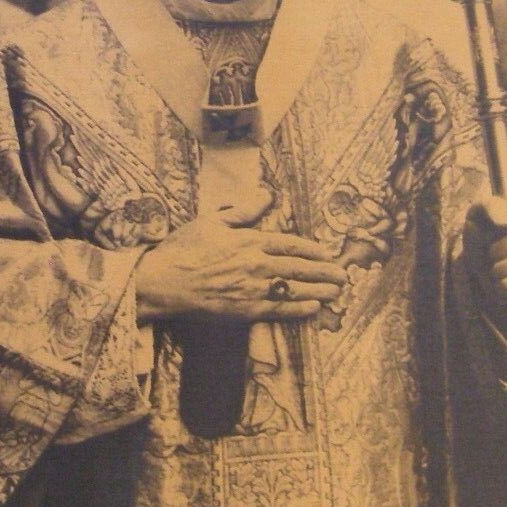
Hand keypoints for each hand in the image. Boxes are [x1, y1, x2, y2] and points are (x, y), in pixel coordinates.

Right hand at [135, 191, 346, 322]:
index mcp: (250, 241)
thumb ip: (244, 211)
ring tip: (336, 292)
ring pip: (294, 289)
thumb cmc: (185, 249)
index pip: (290, 244)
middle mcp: (257, 265)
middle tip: (343, 275)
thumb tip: (267, 195)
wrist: (164, 282)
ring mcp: (253, 289)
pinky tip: (313, 308)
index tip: (327, 253)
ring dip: (319, 290)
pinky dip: (299, 309)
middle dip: (324, 272)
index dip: (312, 249)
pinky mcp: (246, 310)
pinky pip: (279, 310)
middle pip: (299, 267)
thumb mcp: (213, 221)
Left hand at [466, 194, 506, 300]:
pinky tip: (502, 283)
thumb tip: (504, 219)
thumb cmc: (484, 230)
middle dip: (500, 249)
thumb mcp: (479, 213)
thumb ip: (490, 207)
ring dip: (504, 268)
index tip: (495, 227)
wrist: (486, 261)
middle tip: (490, 254)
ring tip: (494, 269)